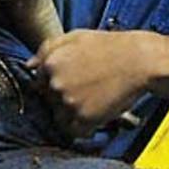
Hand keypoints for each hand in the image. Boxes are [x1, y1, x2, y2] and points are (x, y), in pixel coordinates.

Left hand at [24, 30, 168, 136]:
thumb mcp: (74, 37)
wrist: (139, 60)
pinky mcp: (84, 118)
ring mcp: (69, 102)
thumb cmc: (109, 46)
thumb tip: (29, 65)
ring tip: (94, 101)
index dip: (56, 82)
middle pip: (50, 100)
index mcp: (50, 63)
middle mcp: (55, 84)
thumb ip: (47, 49)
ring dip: (73, 113)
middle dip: (64, 97)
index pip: (40, 82)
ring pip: (60, 116)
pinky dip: (83, 127)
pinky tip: (95, 116)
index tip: (74, 81)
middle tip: (87, 90)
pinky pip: (74, 131)